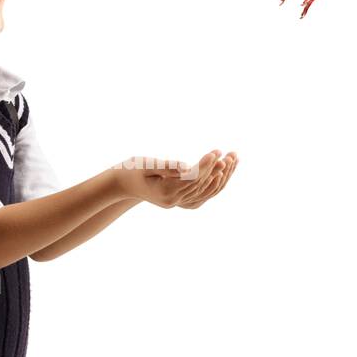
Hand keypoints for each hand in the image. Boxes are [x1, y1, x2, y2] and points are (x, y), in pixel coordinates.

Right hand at [112, 151, 232, 208]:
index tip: (216, 153)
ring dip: (221, 176)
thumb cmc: (133, 169)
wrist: (123, 184)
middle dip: (217, 169)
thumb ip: (166, 166)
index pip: (192, 179)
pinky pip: (203, 195)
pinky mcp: (181, 202)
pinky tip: (224, 172)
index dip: (205, 165)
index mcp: (165, 191)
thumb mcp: (146, 164)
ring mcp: (178, 203)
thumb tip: (185, 167)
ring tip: (232, 160)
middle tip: (230, 154)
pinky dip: (214, 183)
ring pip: (205, 192)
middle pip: (201, 185)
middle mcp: (173, 200)